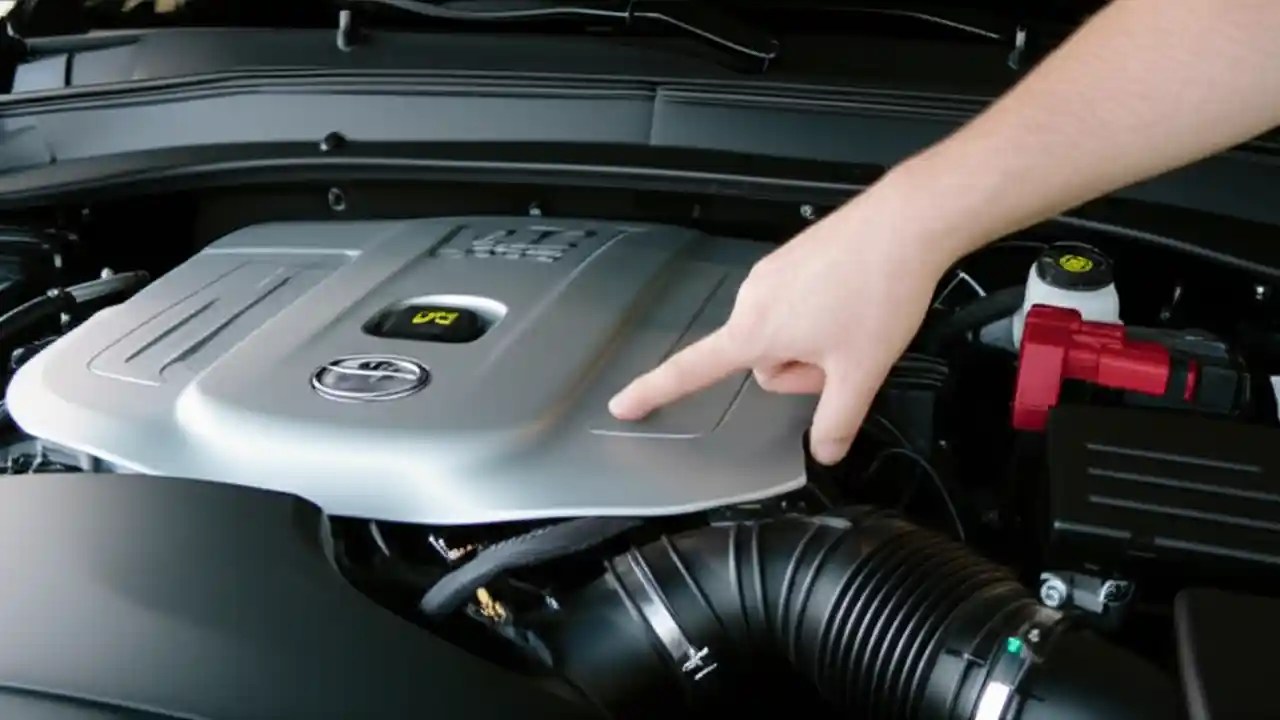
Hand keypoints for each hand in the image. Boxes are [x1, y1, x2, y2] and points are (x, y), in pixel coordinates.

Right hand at [607, 174, 962, 464]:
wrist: (906, 224)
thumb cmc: (879, 288)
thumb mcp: (862, 372)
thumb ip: (838, 422)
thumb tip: (826, 450)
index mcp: (755, 329)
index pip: (689, 369)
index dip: (652, 391)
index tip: (623, 404)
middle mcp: (754, 297)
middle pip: (762, 361)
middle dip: (801, 370)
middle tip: (845, 354)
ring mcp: (772, 275)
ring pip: (782, 334)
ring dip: (814, 342)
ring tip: (856, 321)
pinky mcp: (793, 260)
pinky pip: (795, 306)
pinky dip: (822, 315)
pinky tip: (856, 302)